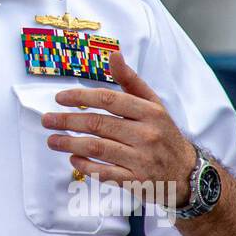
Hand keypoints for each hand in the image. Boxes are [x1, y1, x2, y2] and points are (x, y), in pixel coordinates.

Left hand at [40, 50, 196, 207]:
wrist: (188, 174)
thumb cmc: (164, 134)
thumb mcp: (153, 105)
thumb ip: (130, 81)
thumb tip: (113, 53)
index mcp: (149, 112)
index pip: (108, 100)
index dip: (80, 97)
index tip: (60, 98)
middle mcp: (146, 135)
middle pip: (98, 124)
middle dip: (67, 121)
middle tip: (47, 120)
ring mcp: (141, 160)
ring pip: (97, 148)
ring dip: (69, 144)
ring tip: (52, 140)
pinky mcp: (136, 181)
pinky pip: (104, 173)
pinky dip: (85, 165)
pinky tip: (73, 159)